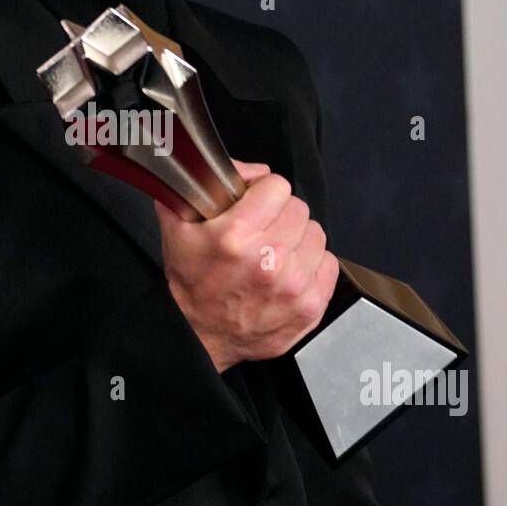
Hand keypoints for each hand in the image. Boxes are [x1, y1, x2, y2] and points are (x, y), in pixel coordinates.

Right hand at [153, 158, 339, 372]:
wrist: (197, 336)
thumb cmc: (190, 282)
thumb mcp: (178, 225)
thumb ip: (204, 183)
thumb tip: (247, 169)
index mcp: (235, 236)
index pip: (277, 185)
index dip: (263, 192)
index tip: (255, 204)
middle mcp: (268, 259)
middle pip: (299, 208)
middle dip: (280, 215)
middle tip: (263, 231)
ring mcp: (293, 285)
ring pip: (316, 234)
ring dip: (297, 239)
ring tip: (275, 253)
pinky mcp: (309, 306)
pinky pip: (328, 264)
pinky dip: (311, 265)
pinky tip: (288, 272)